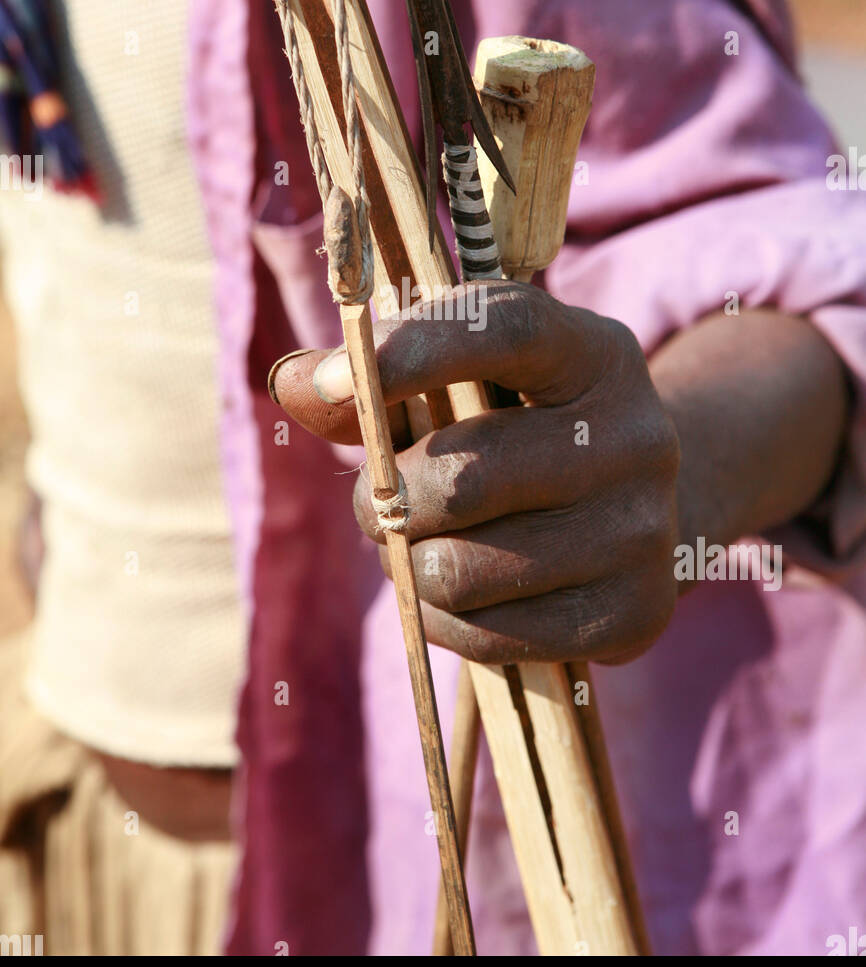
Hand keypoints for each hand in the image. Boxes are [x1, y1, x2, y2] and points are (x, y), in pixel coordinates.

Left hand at [272, 282, 679, 663]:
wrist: (643, 516)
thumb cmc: (523, 433)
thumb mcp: (470, 386)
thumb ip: (376, 379)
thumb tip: (293, 384)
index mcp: (595, 355)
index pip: (505, 330)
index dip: (414, 349)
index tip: (332, 381)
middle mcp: (635, 436)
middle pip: (461, 479)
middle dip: (387, 499)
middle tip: (379, 502)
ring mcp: (643, 530)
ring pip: (458, 570)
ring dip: (410, 566)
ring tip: (423, 546)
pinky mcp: (636, 614)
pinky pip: (487, 636)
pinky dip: (445, 622)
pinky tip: (463, 593)